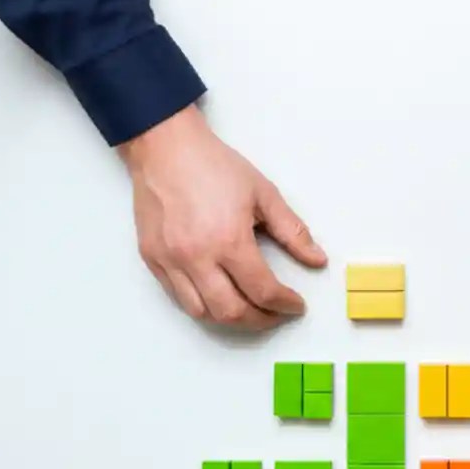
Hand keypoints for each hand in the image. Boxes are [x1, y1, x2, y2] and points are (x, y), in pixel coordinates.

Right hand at [120, 105, 327, 329]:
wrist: (165, 148)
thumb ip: (292, 232)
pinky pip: (179, 298)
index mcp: (228, 240)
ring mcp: (170, 261)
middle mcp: (196, 257)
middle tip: (276, 314)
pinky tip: (220, 296)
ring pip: (202, 313)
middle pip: (232, 312)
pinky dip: (203, 306)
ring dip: (231, 319)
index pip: (263, 291)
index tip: (296, 305)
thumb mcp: (264, 194)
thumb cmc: (214, 166)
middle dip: (261, 320)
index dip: (285, 304)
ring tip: (250, 309)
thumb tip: (317, 259)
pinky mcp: (152, 259)